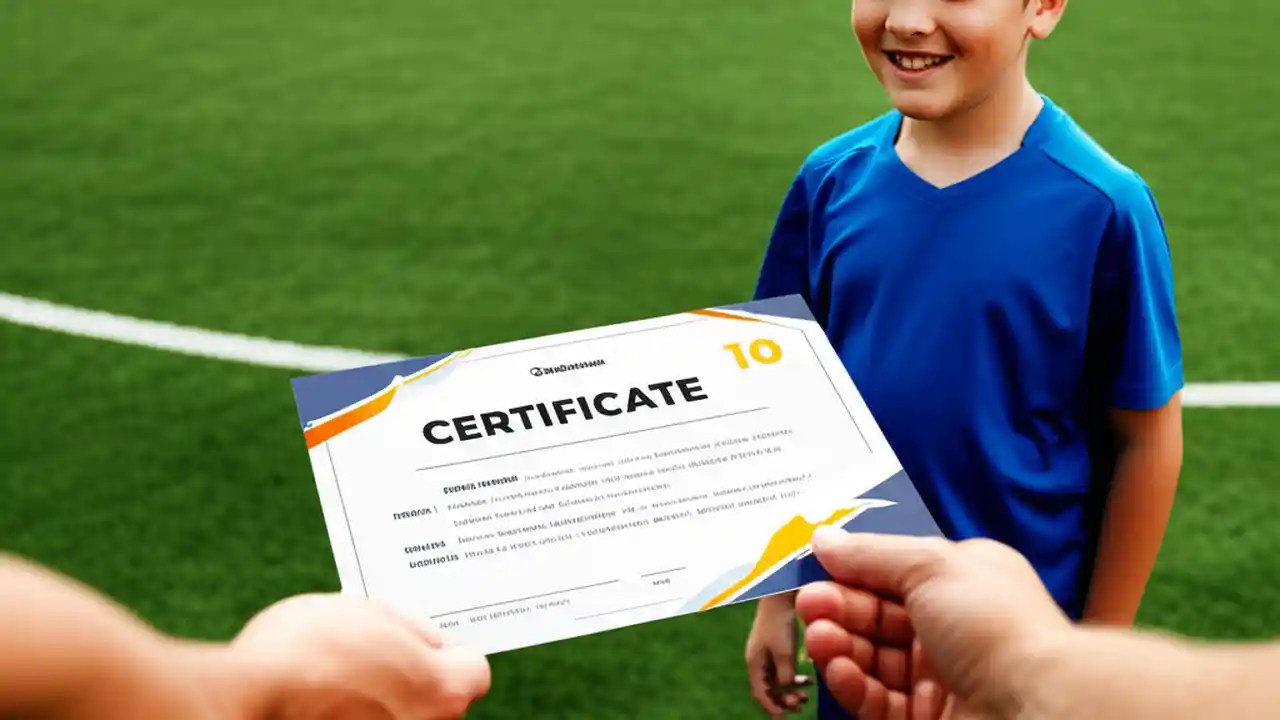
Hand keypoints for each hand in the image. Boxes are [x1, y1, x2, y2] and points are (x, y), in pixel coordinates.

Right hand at [231, 593, 490, 718]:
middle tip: (371, 657)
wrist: (243, 699)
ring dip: (383, 703)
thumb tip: (428, 642)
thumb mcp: (368, 611)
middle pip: (439, 700)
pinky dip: (354, 717)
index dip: (447, 653)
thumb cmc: (305, 649)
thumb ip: (412, 628)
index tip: (419, 644)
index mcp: (442, 690)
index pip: (472, 672)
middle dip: (413, 679)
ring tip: (338, 681)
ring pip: (403, 718)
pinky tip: (325, 703)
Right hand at [745, 593, 808, 715]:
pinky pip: (784, 669)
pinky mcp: (778, 646)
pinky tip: (809, 680)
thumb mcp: (783, 649)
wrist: (781, 592)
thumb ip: (785, 672)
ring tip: (805, 696)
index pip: (759, 692)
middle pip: (767, 689)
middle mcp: (758, 659)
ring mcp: (767, 653)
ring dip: (790, 691)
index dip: (771, 707)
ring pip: (777, 680)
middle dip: (782, 701)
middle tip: (799, 707)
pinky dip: (795, 678)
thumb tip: (788, 690)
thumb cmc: (780, 619)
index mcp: (754, 661)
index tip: (784, 716)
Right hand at [795, 528, 1070, 719]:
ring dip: (838, 644)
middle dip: (838, 607)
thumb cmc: (996, 625)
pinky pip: (876, 700)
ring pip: (871, 658)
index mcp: (961, 584)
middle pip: (876, 616)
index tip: (815, 567)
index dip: (853, 570)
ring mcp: (938, 679)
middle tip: (808, 604)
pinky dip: (851, 682)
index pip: (893, 572)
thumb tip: (824, 538)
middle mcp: (950, 630)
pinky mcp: (925, 719)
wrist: (1037, 706)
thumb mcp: (931, 565)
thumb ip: (872, 553)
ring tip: (819, 636)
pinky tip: (838, 667)